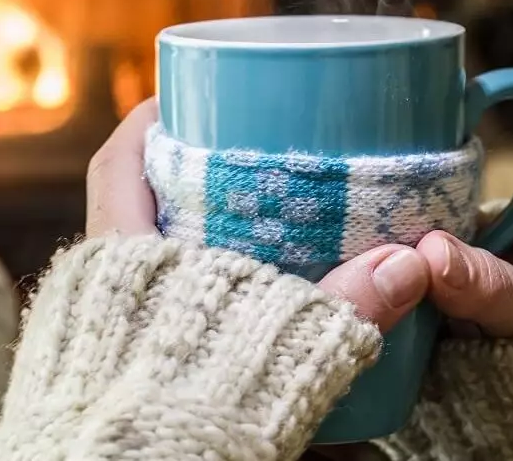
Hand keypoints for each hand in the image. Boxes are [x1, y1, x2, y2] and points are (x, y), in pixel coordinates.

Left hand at [86, 99, 512, 335]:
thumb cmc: (184, 416)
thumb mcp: (278, 351)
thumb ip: (345, 306)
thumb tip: (410, 263)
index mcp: (121, 261)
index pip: (120, 163)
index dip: (152, 122)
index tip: (189, 96)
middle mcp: (101, 284)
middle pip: (130, 199)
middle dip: (179, 171)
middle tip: (232, 149)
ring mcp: (104, 320)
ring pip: (139, 249)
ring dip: (183, 224)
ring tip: (240, 208)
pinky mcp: (116, 357)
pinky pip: (148, 296)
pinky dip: (186, 279)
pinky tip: (232, 283)